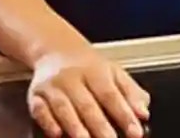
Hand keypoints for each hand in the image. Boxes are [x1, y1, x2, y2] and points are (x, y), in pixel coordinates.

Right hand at [27, 48, 149, 137]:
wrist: (56, 50)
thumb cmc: (90, 68)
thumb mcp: (114, 73)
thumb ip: (131, 93)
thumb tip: (143, 112)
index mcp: (96, 72)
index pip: (112, 95)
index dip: (124, 114)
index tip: (135, 132)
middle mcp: (73, 78)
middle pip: (88, 104)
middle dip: (100, 126)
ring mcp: (53, 86)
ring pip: (64, 108)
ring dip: (75, 127)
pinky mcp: (35, 95)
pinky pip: (39, 109)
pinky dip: (47, 122)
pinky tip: (56, 134)